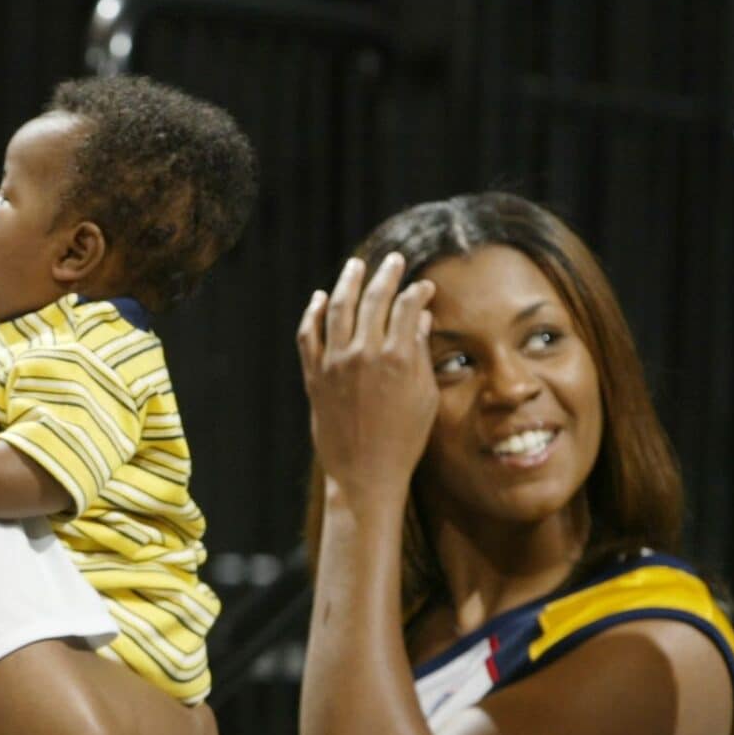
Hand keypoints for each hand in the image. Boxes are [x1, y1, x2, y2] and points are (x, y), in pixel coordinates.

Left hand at [297, 252, 438, 510]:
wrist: (364, 473)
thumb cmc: (404, 439)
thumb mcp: (425, 397)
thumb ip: (420, 353)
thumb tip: (419, 317)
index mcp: (398, 358)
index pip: (407, 307)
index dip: (416, 291)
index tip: (422, 286)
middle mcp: (364, 354)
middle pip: (373, 300)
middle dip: (385, 275)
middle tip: (393, 260)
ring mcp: (334, 364)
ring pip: (337, 309)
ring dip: (347, 283)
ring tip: (356, 266)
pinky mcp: (314, 377)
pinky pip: (308, 335)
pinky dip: (312, 314)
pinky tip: (318, 299)